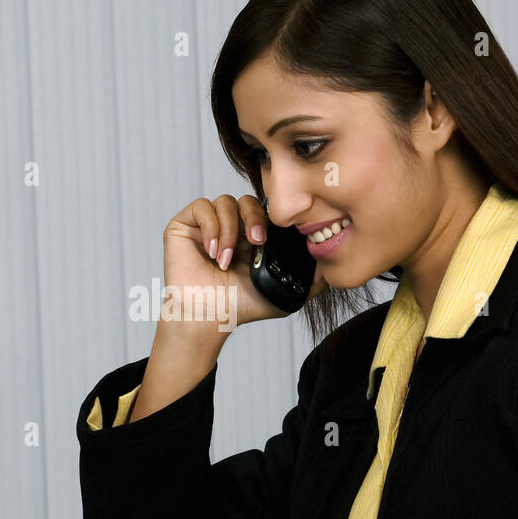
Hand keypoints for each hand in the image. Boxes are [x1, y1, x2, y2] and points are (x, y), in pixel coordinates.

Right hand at [162, 195, 326, 333]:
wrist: (208, 319)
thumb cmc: (239, 308)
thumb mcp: (284, 294)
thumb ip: (310, 281)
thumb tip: (333, 267)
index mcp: (250, 236)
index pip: (265, 210)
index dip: (271, 218)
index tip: (271, 240)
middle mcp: (229, 226)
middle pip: (247, 199)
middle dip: (254, 218)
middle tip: (256, 242)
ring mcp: (206, 225)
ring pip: (224, 201)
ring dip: (230, 229)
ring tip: (227, 259)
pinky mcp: (184, 226)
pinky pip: (200, 206)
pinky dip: (211, 227)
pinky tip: (213, 252)